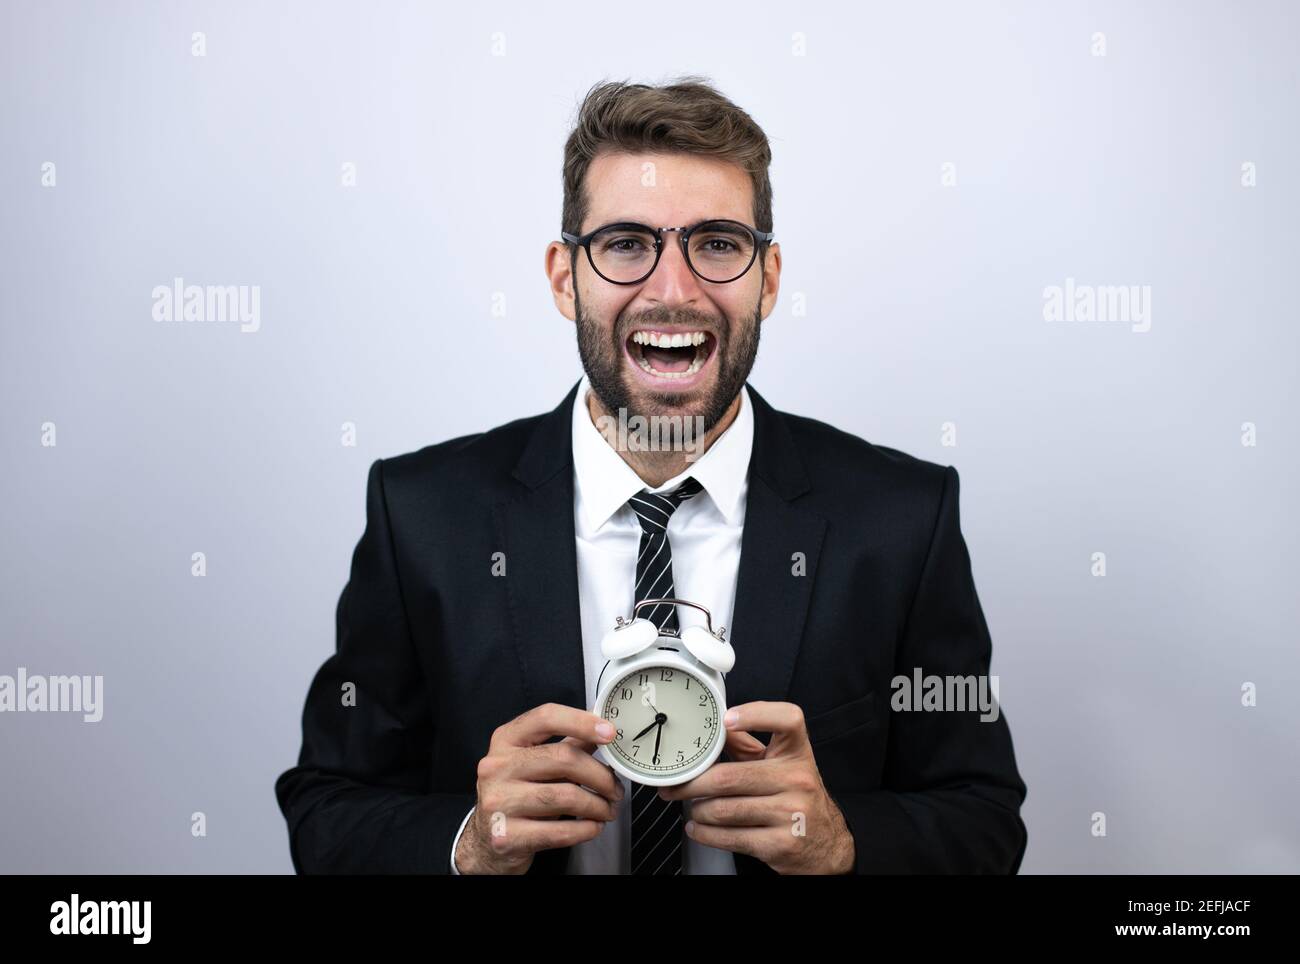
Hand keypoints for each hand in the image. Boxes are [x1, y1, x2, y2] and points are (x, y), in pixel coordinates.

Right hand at [456, 703, 623, 873]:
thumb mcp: (534, 762)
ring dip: (597, 805)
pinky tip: (593, 827)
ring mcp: (498, 801)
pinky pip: (558, 832)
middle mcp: (497, 766)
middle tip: (615, 789)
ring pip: (565, 796)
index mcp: (506, 740)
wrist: (485, 839)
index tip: (610, 733)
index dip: (581, 722)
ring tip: (607, 810)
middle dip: (600, 775)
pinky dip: (585, 829)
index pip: (546, 717)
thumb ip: (567, 745)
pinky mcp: (505, 836)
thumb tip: (603, 732)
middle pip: (563, 758)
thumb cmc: (516, 794)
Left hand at [659, 701, 855, 873]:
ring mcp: (792, 813)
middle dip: (692, 784)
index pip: (788, 720)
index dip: (756, 715)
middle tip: (675, 785)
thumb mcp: (780, 765)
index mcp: (797, 753)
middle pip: (730, 777)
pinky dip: (705, 834)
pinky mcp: (781, 845)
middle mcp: (798, 779)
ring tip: (691, 808)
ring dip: (698, 810)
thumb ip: (747, 746)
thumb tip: (712, 731)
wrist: (827, 843)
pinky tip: (698, 829)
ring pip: (724, 810)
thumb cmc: (796, 797)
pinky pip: (730, 838)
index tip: (727, 720)